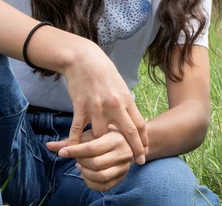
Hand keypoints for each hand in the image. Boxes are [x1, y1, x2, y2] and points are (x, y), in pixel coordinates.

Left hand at [47, 125, 133, 190]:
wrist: (128, 141)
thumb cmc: (105, 135)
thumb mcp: (91, 134)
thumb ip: (71, 140)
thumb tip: (49, 146)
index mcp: (116, 139)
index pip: (92, 148)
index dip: (74, 152)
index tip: (62, 152)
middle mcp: (123, 153)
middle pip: (95, 164)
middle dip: (80, 162)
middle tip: (76, 157)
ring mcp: (124, 167)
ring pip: (100, 176)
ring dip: (85, 173)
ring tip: (81, 165)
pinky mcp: (122, 177)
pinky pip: (103, 186)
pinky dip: (90, 182)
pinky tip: (86, 174)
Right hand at [62, 41, 147, 164]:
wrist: (83, 59)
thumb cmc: (103, 72)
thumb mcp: (120, 86)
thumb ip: (125, 103)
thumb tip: (132, 118)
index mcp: (126, 99)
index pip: (139, 124)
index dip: (144, 140)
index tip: (146, 151)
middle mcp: (114, 105)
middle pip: (127, 132)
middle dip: (134, 149)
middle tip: (138, 162)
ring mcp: (96, 107)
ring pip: (100, 136)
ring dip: (100, 146)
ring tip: (100, 157)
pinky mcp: (80, 107)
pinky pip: (77, 130)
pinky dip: (75, 142)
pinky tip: (74, 151)